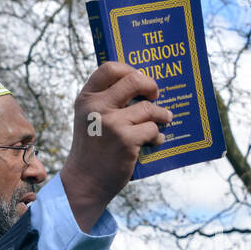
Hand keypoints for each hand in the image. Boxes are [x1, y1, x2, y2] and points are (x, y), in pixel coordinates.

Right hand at [60, 62, 171, 229]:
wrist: (85, 180)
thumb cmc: (92, 148)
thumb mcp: (88, 119)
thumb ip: (105, 102)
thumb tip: (140, 85)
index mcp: (87, 99)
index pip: (109, 69)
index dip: (129, 69)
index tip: (139, 78)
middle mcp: (98, 107)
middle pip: (134, 80)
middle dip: (151, 86)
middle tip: (155, 95)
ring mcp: (113, 123)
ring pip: (149, 108)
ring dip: (162, 114)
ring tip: (165, 119)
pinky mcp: (127, 140)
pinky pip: (152, 130)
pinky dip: (157, 136)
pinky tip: (156, 140)